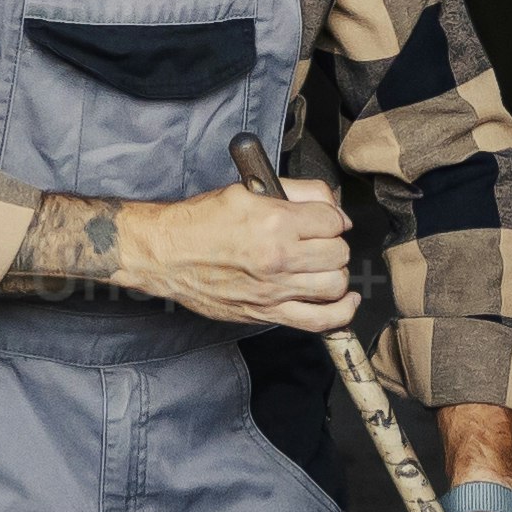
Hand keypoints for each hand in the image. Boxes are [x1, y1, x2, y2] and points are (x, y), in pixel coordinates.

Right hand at [59, 176, 355, 332]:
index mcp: (275, 221)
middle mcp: (279, 257)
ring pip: (335, 284)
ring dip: (335, 273)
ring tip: (322, 266)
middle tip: (319, 241)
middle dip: (333, 243)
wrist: (166, 255)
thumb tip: (333, 206)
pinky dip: (341, 311)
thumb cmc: (201, 222)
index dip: (332, 217)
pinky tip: (345, 299)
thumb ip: (295, 191)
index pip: (333, 220)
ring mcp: (275, 289)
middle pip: (338, 252)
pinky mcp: (268, 313)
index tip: (323, 219)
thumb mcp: (246, 191)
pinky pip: (321, 320)